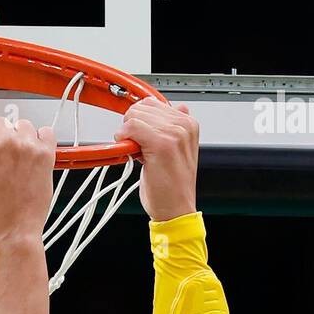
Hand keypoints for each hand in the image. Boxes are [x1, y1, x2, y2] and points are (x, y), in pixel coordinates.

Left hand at [115, 96, 198, 222]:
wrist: (176, 210)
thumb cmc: (173, 187)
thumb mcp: (178, 151)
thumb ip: (174, 128)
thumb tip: (175, 108)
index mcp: (189, 124)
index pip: (154, 103)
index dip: (140, 120)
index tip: (141, 138)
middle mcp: (184, 125)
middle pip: (143, 106)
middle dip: (134, 125)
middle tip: (139, 148)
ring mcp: (174, 133)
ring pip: (136, 115)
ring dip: (129, 133)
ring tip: (139, 152)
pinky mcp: (161, 143)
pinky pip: (132, 126)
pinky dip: (124, 137)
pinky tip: (129, 151)